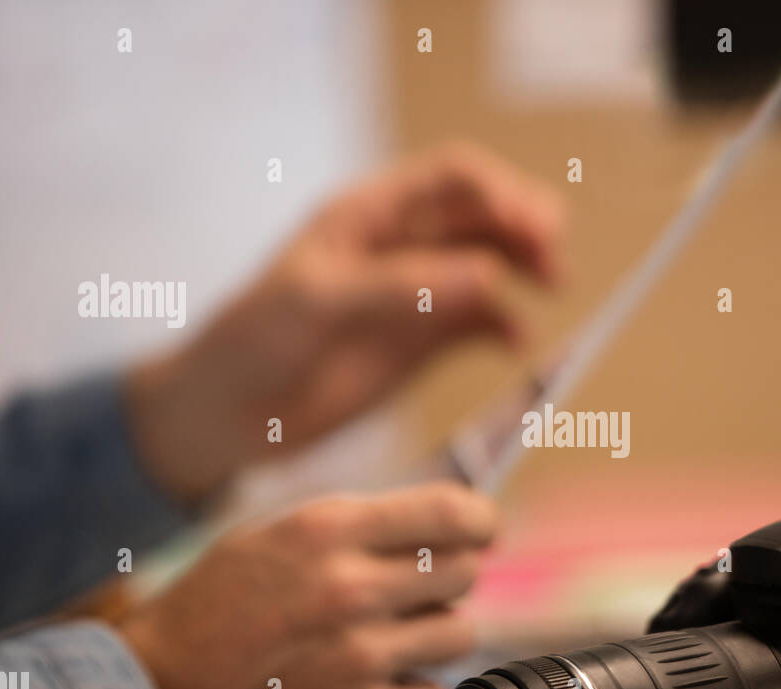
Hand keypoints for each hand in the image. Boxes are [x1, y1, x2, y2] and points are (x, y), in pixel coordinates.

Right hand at [117, 482, 497, 688]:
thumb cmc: (207, 612)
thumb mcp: (270, 537)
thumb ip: (352, 527)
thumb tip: (435, 520)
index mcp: (327, 531)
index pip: (451, 511)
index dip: (479, 521)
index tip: (482, 530)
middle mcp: (351, 588)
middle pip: (464, 572)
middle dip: (446, 580)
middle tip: (413, 593)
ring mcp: (362, 656)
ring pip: (459, 632)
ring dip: (433, 634)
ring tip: (389, 640)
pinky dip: (413, 688)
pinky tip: (374, 683)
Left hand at [125, 141, 566, 502]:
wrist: (225, 417)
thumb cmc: (252, 343)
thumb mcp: (319, 303)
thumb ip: (404, 287)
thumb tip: (489, 273)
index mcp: (369, 215)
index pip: (452, 180)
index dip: (499, 193)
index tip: (534, 226)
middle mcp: (401, 247)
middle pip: (482, 218)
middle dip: (524, 228)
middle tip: (555, 260)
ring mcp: (416, 296)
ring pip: (490, 266)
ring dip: (525, 271)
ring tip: (551, 289)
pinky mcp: (422, 343)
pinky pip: (480, 322)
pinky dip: (507, 326)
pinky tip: (520, 342)